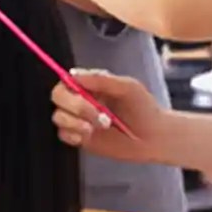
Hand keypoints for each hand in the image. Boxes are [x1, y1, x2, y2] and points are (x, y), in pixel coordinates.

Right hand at [51, 69, 172, 163]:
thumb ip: (101, 79)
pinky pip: (63, 134)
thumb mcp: (127, 87)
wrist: (153, 138)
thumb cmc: (143, 108)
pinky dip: (72, 134)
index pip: (66, 79)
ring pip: (58, 116)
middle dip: (76, 106)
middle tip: (100, 116)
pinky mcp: (79, 138)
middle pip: (58, 97)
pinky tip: (88, 136)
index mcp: (90, 84)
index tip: (84, 95)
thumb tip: (73, 74)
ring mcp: (78, 119)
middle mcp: (80, 100)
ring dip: (77, 122)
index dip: (69, 86)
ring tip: (102, 127)